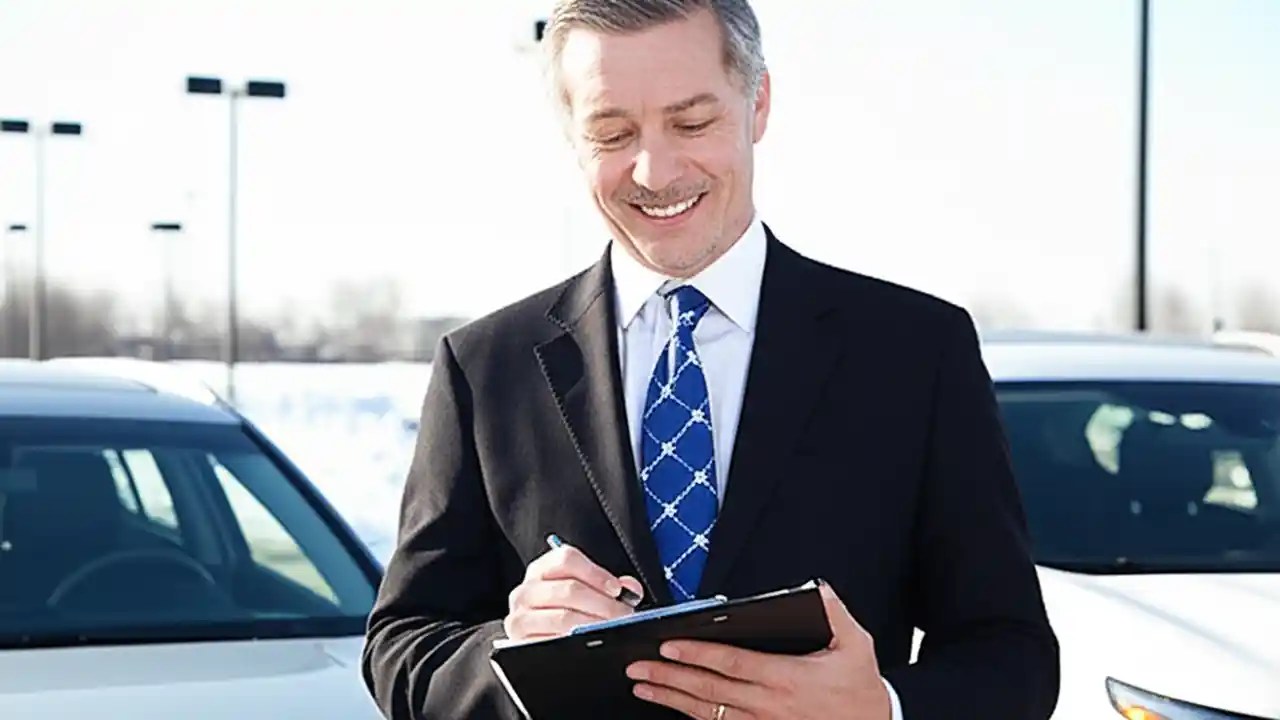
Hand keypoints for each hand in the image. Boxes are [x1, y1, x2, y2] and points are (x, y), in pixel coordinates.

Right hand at [503, 544, 643, 641]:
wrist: (538, 641)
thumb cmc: (566, 613)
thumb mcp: (584, 593)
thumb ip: (609, 586)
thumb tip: (630, 589)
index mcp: (542, 569)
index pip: (567, 559)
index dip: (596, 573)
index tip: (617, 589)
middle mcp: (526, 590)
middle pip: (569, 589)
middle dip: (603, 604)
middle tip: (624, 616)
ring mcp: (520, 617)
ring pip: (564, 617)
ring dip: (594, 624)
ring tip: (612, 630)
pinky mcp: (521, 643)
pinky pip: (553, 641)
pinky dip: (576, 643)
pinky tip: (590, 644)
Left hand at [625, 582, 891, 719]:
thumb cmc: (859, 686)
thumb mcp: (856, 644)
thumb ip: (834, 613)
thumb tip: (815, 589)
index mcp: (787, 678)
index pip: (732, 663)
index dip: (698, 653)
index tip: (669, 643)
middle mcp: (769, 706)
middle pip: (709, 690)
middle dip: (669, 675)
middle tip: (637, 665)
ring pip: (707, 712)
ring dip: (670, 698)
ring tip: (641, 684)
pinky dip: (692, 717)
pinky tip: (671, 706)